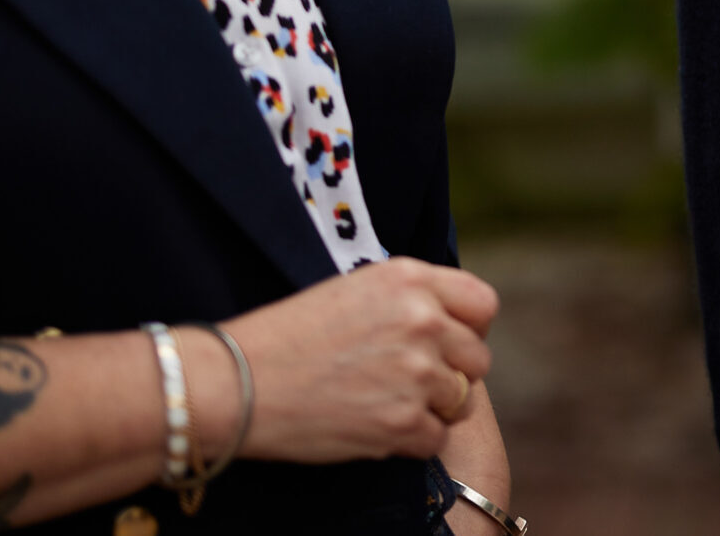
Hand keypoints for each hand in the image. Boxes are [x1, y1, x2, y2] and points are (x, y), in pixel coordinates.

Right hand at [224, 257, 497, 464]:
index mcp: (409, 278)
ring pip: (463, 400)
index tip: (449, 344)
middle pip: (478, 358)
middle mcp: (422, 319)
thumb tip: (449, 324)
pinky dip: (411, 441)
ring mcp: (416, 372)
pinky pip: (436, 438)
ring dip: (433, 409)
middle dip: (452, 374)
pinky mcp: (403, 421)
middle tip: (412, 383)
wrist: (238, 381)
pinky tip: (374, 426)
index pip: (482, 304)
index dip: (469, 329)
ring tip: (388, 404)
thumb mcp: (355, 290)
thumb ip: (408, 300)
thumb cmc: (289, 335)